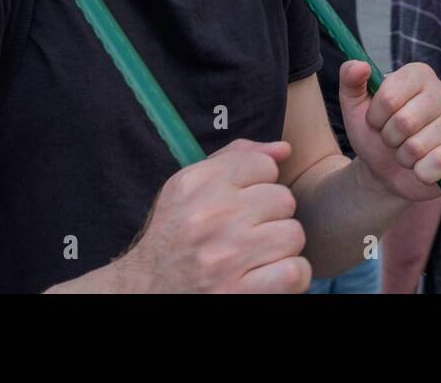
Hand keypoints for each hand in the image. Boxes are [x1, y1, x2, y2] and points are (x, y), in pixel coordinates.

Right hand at [117, 139, 309, 292]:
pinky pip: (295, 272)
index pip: (263, 165)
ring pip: (293, 234)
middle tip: (251, 233)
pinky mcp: (238, 292)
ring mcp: (226, 256)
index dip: (260, 185)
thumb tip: (284, 148)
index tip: (245, 204)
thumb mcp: (189, 188)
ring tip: (259, 255)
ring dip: (282, 248)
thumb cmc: (174, 237)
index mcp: (197, 184)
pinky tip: (272, 276)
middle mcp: (211, 216)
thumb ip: (236, 159)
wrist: (145, 290)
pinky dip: (292, 276)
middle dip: (273, 217)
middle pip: (283, 199)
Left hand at [340, 61, 440, 202]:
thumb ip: (350, 79)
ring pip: (418, 146)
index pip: (389, 97)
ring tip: (406, 152)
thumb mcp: (354, 106)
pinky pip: (440, 162)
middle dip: (389, 138)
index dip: (376, 117)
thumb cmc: (374, 133)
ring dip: (403, 157)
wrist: (386, 169)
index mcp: (418, 74)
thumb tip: (360, 65)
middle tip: (392, 139)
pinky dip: (422, 172)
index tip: (377, 121)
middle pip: (404, 122)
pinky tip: (423, 166)